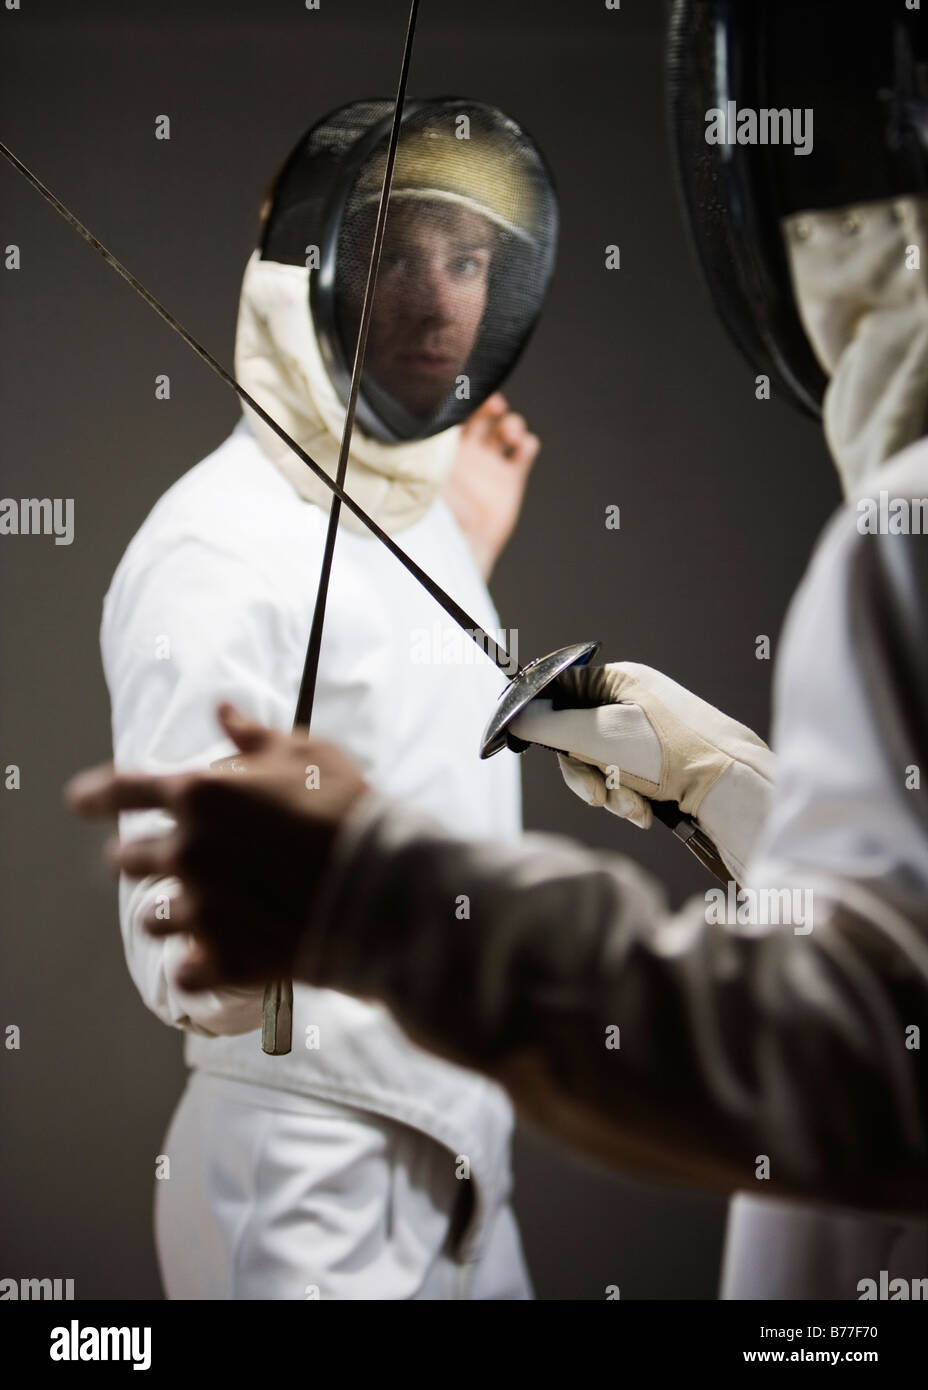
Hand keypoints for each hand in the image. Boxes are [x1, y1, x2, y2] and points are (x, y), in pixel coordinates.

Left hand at [64, 705, 369, 989]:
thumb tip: (222, 712)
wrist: (381, 888)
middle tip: (178, 861)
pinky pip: (185, 969)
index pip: (123, 789)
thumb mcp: (306, 753)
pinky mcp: (220, 957)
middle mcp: (186, 852)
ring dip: (170, 912)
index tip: (78, 802)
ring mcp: (200, 909)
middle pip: (129, 860)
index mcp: (199, 795)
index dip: (94, 794)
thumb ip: (254, 736)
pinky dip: (198, 962)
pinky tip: (219, 954)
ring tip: (203, 911)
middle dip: (144, 857)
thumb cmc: (346, 809)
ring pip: (153, 918)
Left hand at [442, 392, 539, 578]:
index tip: (470, 397)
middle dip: (491, 405)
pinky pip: (524, 452)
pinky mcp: (510, 479)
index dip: (466, 400)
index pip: (456, 413)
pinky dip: (527, 444)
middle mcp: (469, 451)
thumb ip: (428, 454)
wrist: (461, 546)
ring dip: (512, 424)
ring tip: (510, 434)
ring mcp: (491, 464)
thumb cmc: (439, 515)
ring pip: (506, 429)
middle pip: (484, 414)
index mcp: (445, 448)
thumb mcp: (429, 479)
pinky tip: (523, 446)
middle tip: (495, 406)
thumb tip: (420, 429)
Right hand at [510, 662, 775, 883]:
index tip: (530, 742)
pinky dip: (630, 799)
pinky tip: (646, 812)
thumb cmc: (670, 754)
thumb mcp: (598, 737)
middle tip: (596, 796)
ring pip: (601, 764)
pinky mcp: (663, 762)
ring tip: (633, 808)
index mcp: (621, 681)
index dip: (545, 719)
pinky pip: (627, 780)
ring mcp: (650, 733)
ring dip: (610, 792)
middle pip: (578, 737)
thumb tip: (516, 718)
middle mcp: (635, 702)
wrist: (733, 787)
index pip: (562, 690)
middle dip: (585, 773)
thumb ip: (549, 727)